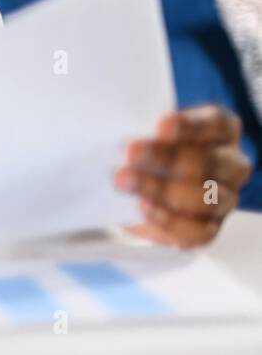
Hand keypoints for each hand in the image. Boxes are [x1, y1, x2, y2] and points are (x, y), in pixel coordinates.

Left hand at [117, 104, 252, 247]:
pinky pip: (198, 230)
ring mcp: (226, 198)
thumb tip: (122, 136)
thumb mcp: (146, 132)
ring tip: (126, 181)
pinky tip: (143, 208)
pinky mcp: (211, 228)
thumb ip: (142, 131)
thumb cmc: (147, 148)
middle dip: (167, 158)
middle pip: (209, 162)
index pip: (216, 124)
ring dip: (161, 189)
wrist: (139, 188)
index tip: (161, 126)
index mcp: (222, 131)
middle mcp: (231, 164)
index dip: (190, 126)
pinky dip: (169, 220)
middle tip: (131, 153)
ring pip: (205, 198)